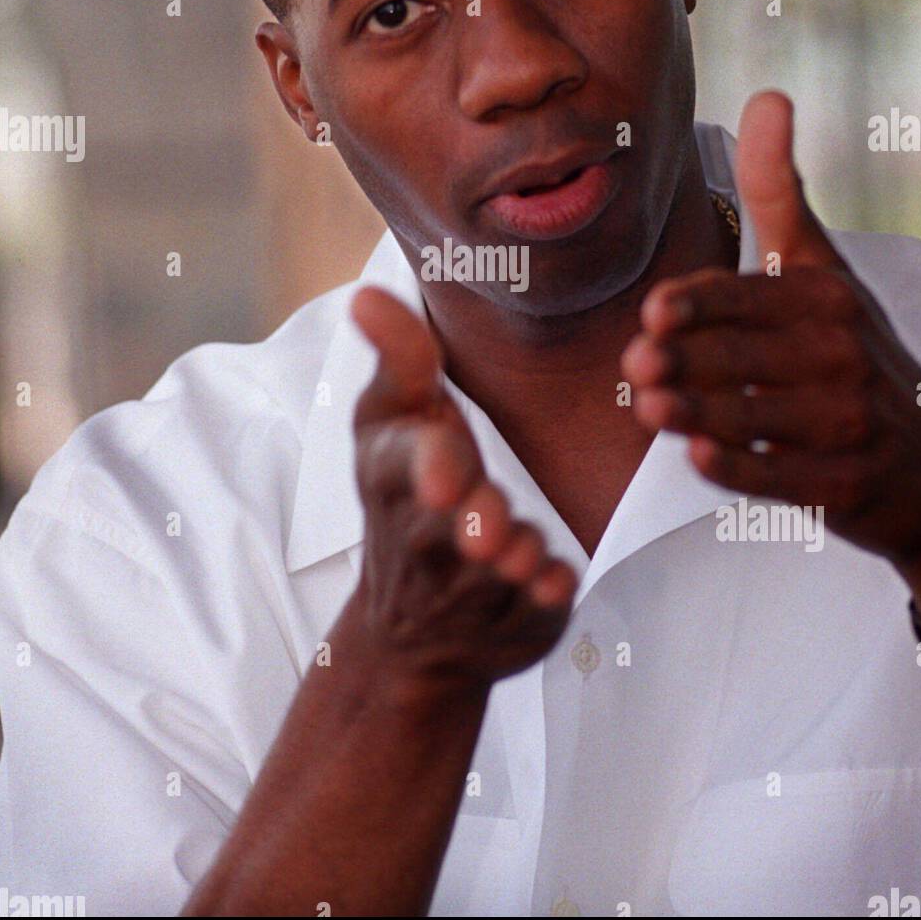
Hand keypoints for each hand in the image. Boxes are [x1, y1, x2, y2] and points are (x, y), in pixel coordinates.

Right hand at [349, 286, 575, 694]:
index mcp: (389, 476)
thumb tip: (367, 293)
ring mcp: (467, 591)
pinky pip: (538, 610)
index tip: (446, 476)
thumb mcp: (392, 421)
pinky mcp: (515, 623)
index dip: (427, 465)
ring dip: (516, 557)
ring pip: (500, 569)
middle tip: (489, 527)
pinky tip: (553, 586)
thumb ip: (397, 358)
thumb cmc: (410, 490)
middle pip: (449, 528)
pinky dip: (547, 599)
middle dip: (474, 522)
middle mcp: (421, 539)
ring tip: (518, 553)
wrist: (414, 626)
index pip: (400, 466)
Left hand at [622, 91, 920, 603]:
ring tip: (649, 408)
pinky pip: (777, 475)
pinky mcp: (838, 483)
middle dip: (688, 359)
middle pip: (745, 356)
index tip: (657, 308)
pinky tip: (700, 456)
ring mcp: (844, 423)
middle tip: (638, 363)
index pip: (751, 296)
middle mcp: (840, 356)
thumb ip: (780, 191)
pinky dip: (739, 467)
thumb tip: (768, 96)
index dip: (703, 304)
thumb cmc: (851, 352)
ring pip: (755, 415)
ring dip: (699, 411)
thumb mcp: (823, 266)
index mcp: (827, 297)